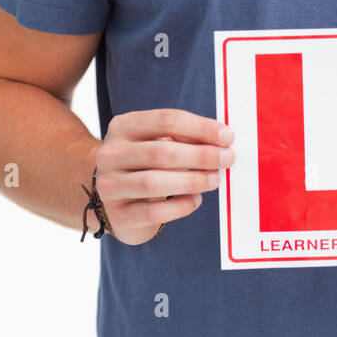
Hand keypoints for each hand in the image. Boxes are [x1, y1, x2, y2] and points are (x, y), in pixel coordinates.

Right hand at [87, 108, 234, 245]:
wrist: (111, 197)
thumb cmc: (143, 164)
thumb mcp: (156, 142)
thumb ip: (183, 138)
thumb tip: (221, 139)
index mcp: (123, 127)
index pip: (165, 120)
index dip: (200, 127)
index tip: (227, 136)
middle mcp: (110, 155)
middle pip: (160, 152)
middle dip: (201, 155)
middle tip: (227, 159)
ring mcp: (109, 186)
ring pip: (153, 183)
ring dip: (192, 181)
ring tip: (214, 179)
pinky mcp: (118, 216)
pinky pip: (153, 212)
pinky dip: (180, 206)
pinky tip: (195, 200)